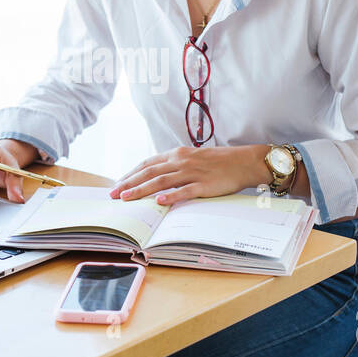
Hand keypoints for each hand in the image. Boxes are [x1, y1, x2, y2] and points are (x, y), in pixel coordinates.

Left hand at [108, 145, 268, 207]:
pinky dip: (171, 196)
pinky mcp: (204, 185)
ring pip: (161, 181)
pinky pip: (185, 191)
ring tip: (127, 198)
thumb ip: (174, 166)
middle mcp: (181, 161)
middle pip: (149, 172)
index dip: (130, 173)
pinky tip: (158, 201)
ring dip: (142, 190)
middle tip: (114, 195)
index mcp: (177, 154)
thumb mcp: (192, 158)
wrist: (243, 162)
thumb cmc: (218, 162)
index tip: (117, 184)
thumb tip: (156, 177)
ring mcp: (192, 173)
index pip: (147, 164)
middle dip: (129, 183)